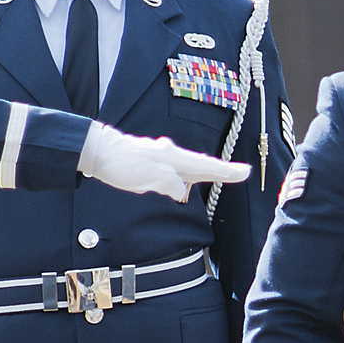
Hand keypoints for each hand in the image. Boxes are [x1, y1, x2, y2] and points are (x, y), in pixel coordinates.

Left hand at [77, 121, 251, 200]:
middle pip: (201, 165)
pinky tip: (182, 181)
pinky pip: (173, 171)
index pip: (206, 165)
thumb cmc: (122, 164)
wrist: (98, 151)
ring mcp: (161, 158)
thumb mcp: (150, 178)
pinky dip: (183, 176)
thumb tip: (181, 191)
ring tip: (219, 175)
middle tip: (240, 173)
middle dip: (220, 170)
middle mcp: (170, 155)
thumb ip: (171, 184)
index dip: (227, 171)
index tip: (245, 171)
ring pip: (187, 168)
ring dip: (202, 173)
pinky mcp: (151, 163)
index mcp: (174, 157)